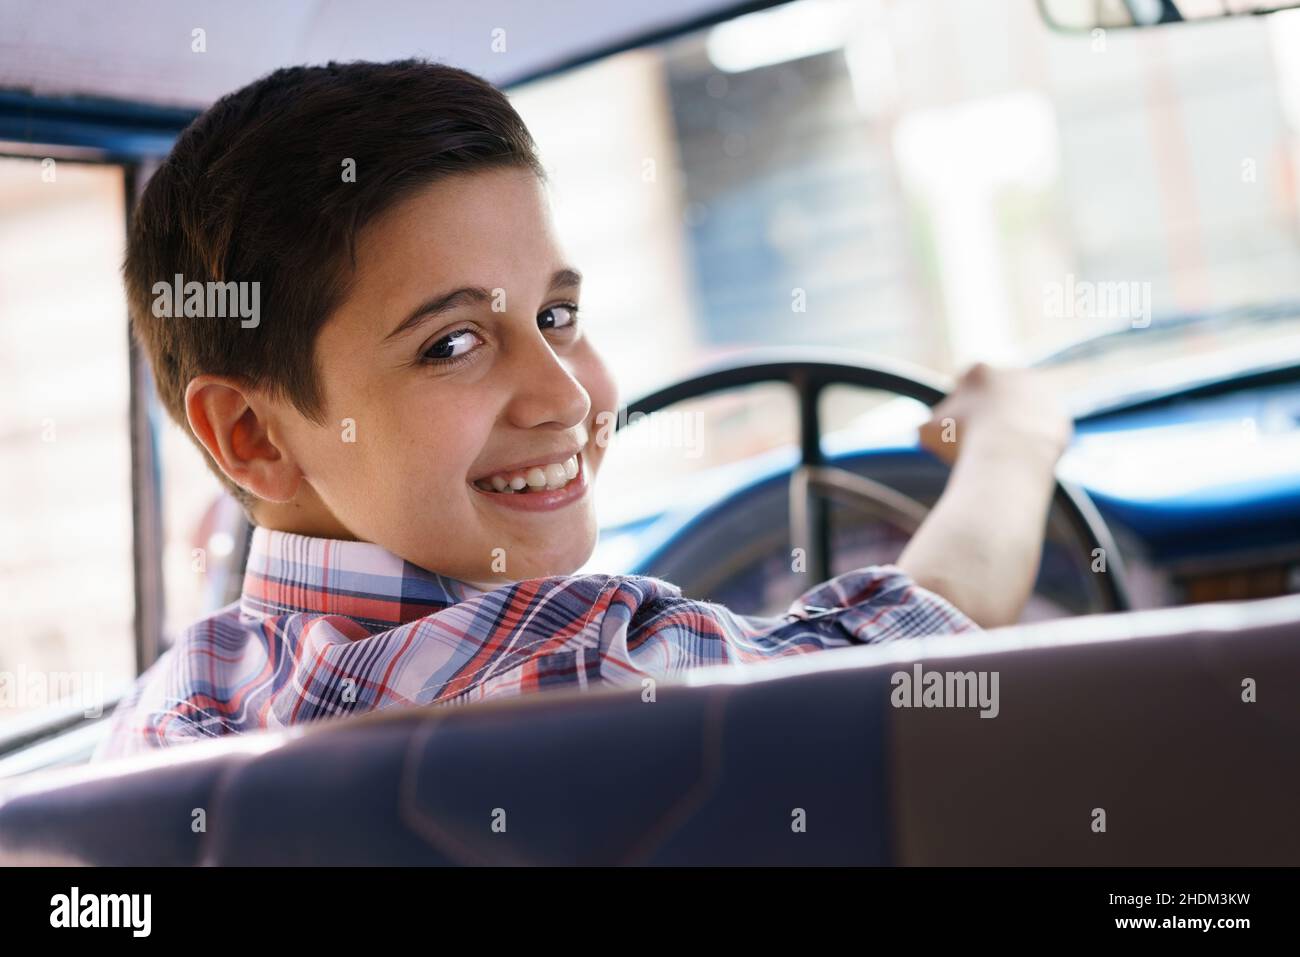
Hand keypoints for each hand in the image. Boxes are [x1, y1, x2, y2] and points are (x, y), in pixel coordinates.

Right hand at [918, 363, 1071, 468]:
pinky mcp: (1060, 416)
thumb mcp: (927, 433)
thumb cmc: (962, 441)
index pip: (965, 384)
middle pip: (998, 395)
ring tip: (1000, 455)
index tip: (957, 427)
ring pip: (1022, 413)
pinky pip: (1042, 433)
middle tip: (979, 442)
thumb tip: (927, 431)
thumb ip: (929, 426)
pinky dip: (1032, 446)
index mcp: (978, 372)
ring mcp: (1041, 393)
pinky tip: (1020, 461)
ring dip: (1013, 429)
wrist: (1010, 454)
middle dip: (989, 414)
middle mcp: (1012, 374)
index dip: (958, 408)